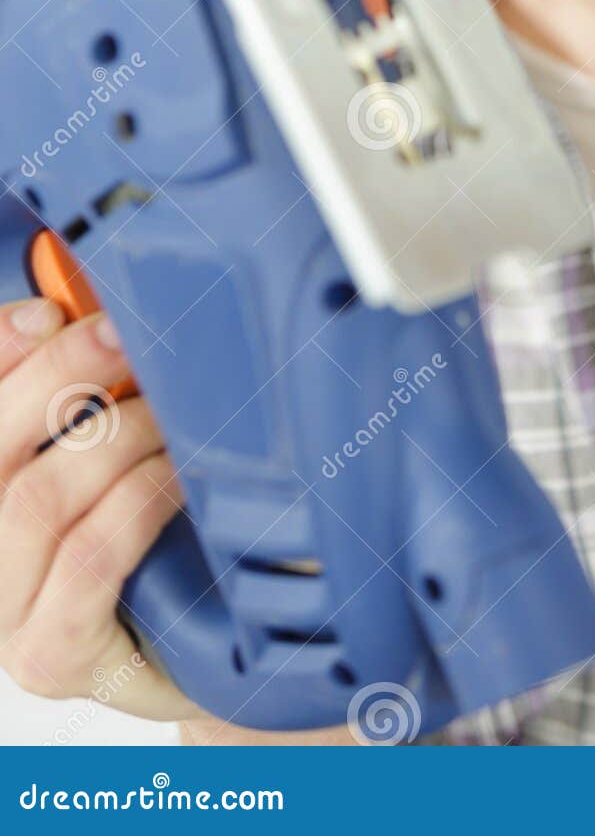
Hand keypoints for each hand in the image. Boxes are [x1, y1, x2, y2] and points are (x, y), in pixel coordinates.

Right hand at [0, 296, 204, 721]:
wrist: (205, 651)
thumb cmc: (155, 540)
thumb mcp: (115, 456)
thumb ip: (89, 395)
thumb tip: (90, 306)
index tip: (49, 312)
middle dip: (62, 376)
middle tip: (127, 339)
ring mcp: (0, 616)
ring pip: (39, 499)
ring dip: (115, 439)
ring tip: (169, 417)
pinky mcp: (48, 657)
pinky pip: (91, 557)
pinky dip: (140, 501)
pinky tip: (178, 476)